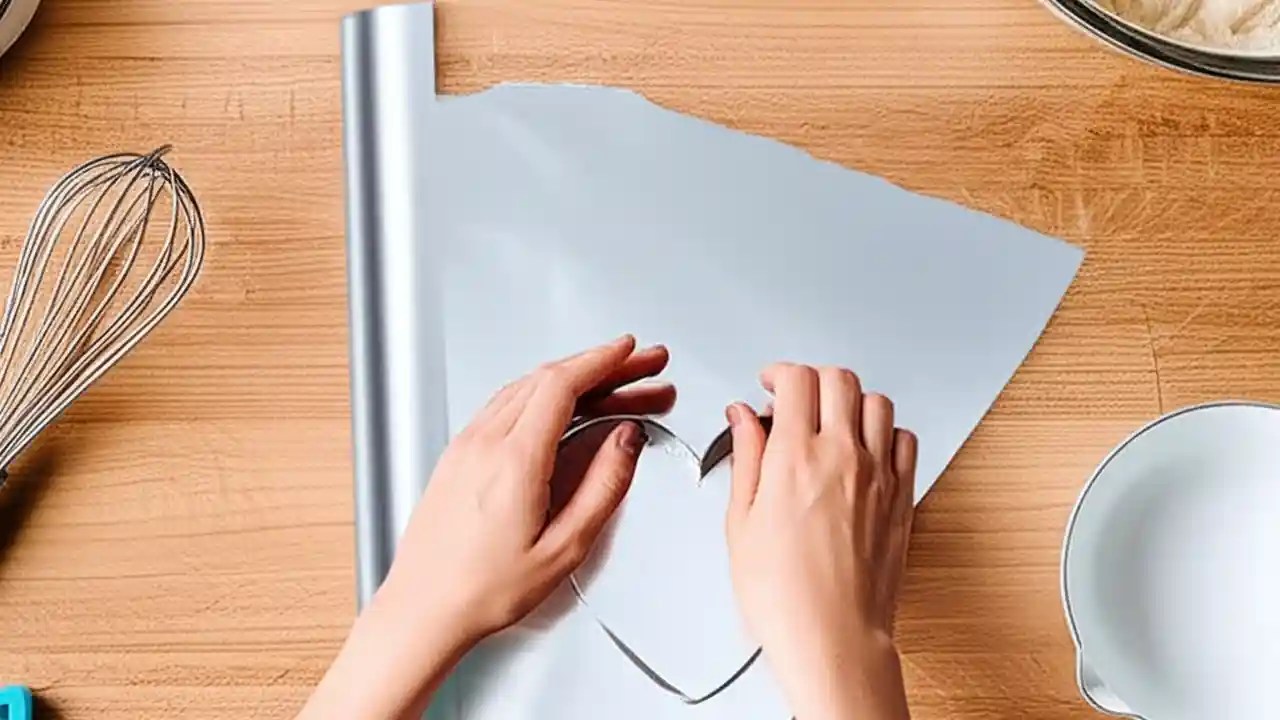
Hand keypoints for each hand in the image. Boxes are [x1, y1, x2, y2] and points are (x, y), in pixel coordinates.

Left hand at [384, 334, 673, 639]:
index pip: (562, 384)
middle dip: (601, 367)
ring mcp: (466, 445)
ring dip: (574, 380)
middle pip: (548, 380)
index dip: (602, 360)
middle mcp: (484, 443)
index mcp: (513, 460)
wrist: (423, 609)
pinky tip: (564, 409)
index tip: (630, 352)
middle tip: (640, 368)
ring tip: (615, 390)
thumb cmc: (482, 589)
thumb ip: (603, 487)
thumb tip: (627, 441)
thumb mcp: (564, 548)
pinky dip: (544, 395)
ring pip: (526, 389)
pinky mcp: (457, 455)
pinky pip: (506, 405)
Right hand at [725, 363, 916, 719]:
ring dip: (850, 400)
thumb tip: (742, 419)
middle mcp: (841, 457)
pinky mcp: (901, 496)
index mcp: (794, 458)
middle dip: (812, 377)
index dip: (778, 371)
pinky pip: (904, 439)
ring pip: (876, 402)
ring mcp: (877, 475)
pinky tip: (865, 448)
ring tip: (830, 419)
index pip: (796, 379)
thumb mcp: (741, 523)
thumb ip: (745, 459)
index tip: (769, 383)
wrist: (833, 637)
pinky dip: (884, 432)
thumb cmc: (785, 596)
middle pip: (839, 379)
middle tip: (795, 396)